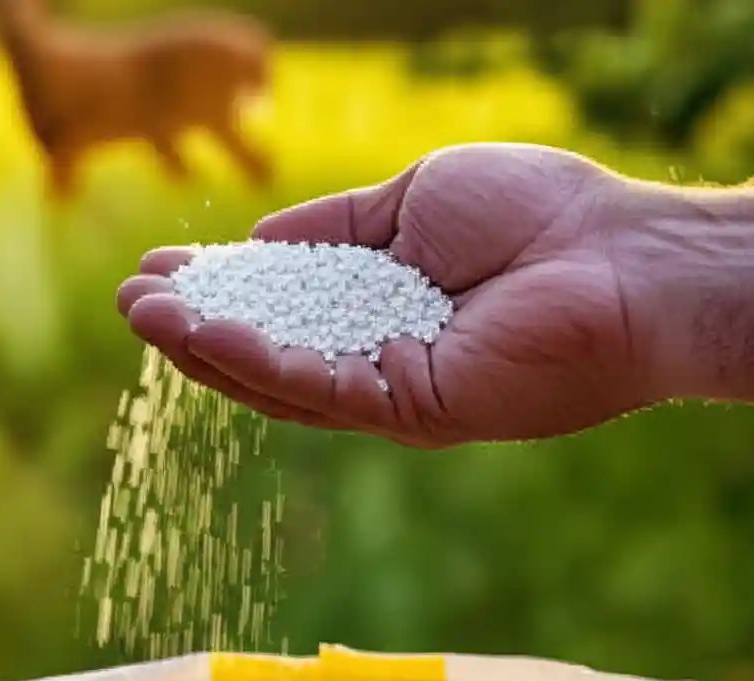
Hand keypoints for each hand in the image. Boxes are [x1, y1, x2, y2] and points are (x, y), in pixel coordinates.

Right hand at [117, 143, 656, 447]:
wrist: (621, 256)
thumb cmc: (537, 213)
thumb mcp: (412, 199)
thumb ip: (336, 228)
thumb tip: (259, 240)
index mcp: (385, 305)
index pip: (286, 306)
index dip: (222, 289)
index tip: (162, 267)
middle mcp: (383, 355)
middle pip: (271, 350)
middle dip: (198, 326)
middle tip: (131, 298)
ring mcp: (396, 389)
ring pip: (281, 378)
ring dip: (206, 348)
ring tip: (141, 314)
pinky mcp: (413, 408)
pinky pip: (318, 387)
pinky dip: (255, 360)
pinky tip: (200, 332)